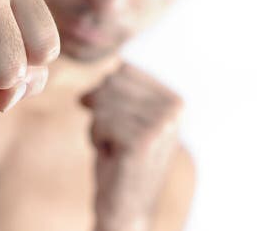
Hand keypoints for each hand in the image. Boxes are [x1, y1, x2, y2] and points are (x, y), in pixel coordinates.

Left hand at [80, 63, 182, 230]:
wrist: (125, 208)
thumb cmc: (119, 160)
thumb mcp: (123, 116)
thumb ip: (119, 88)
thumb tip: (113, 62)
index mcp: (175, 99)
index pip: (123, 70)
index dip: (106, 94)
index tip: (116, 123)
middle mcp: (175, 108)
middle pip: (112, 82)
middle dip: (101, 110)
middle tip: (114, 138)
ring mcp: (162, 124)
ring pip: (104, 102)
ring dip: (98, 126)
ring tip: (115, 148)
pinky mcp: (143, 140)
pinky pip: (101, 120)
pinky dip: (96, 138)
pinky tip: (112, 155)